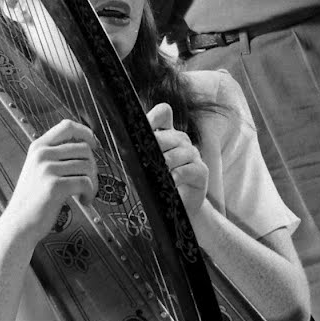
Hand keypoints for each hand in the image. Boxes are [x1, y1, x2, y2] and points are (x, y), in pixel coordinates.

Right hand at [4, 119, 97, 241]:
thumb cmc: (32, 199)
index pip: (67, 126)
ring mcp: (47, 169)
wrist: (18, 224)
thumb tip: (86, 146)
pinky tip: (84, 201)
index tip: (94, 144)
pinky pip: (85, 182)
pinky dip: (90, 193)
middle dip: (93, 166)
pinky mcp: (55, 186)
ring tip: (85, 194)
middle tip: (89, 182)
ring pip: (87, 166)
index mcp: (38, 146)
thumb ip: (55, 155)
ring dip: (93, 182)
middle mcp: (42, 154)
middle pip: (84, 148)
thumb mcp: (37, 168)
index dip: (85, 132)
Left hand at [146, 102, 207, 216]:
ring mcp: (192, 154)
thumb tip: (119, 144)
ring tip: (156, 174)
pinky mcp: (200, 170)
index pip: (163, 113)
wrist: (178, 207)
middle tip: (143, 158)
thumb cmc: (158, 183)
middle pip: (168, 135)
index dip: (153, 117)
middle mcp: (181, 140)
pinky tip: (169, 183)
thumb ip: (137, 152)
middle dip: (154, 146)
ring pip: (177, 153)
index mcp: (167, 133)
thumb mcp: (145, 166)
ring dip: (165, 164)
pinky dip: (177, 176)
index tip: (141, 129)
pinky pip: (188, 170)